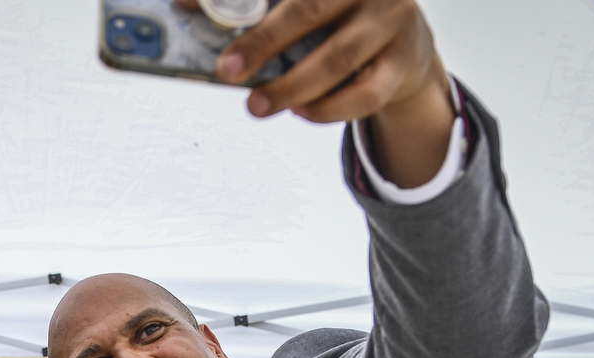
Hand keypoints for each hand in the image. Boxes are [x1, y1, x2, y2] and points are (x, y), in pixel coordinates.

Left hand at [215, 0, 446, 121]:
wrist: (406, 47)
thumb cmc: (339, 20)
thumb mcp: (300, 4)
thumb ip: (251, 4)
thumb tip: (186, 5)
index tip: (202, 8)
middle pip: (308, 8)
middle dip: (262, 42)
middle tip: (227, 70)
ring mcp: (392, 19)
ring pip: (336, 57)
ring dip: (291, 87)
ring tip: (257, 105)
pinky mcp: (404, 62)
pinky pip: (364, 94)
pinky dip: (329, 108)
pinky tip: (302, 111)